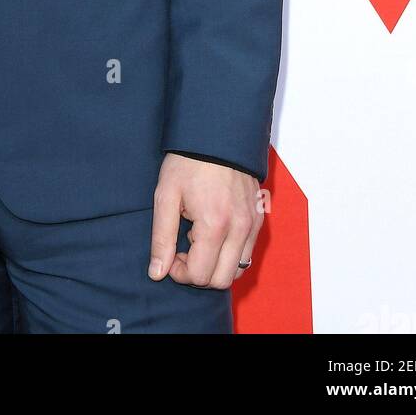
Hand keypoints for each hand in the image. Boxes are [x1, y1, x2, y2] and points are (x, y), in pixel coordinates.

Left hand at [148, 152, 262, 288]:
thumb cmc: (188, 162)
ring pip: (237, 271)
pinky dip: (229, 254)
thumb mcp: (166, 196)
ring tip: (197, 238)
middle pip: (221, 280)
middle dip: (198, 273)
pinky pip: (247, 253)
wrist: (215, 134)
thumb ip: (162, 238)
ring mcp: (252, 224)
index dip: (179, 272)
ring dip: (215, 265)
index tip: (170, 255)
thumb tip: (157, 273)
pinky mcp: (258, 219)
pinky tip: (212, 231)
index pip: (200, 275)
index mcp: (215, 224)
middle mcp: (240, 229)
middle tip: (182, 250)